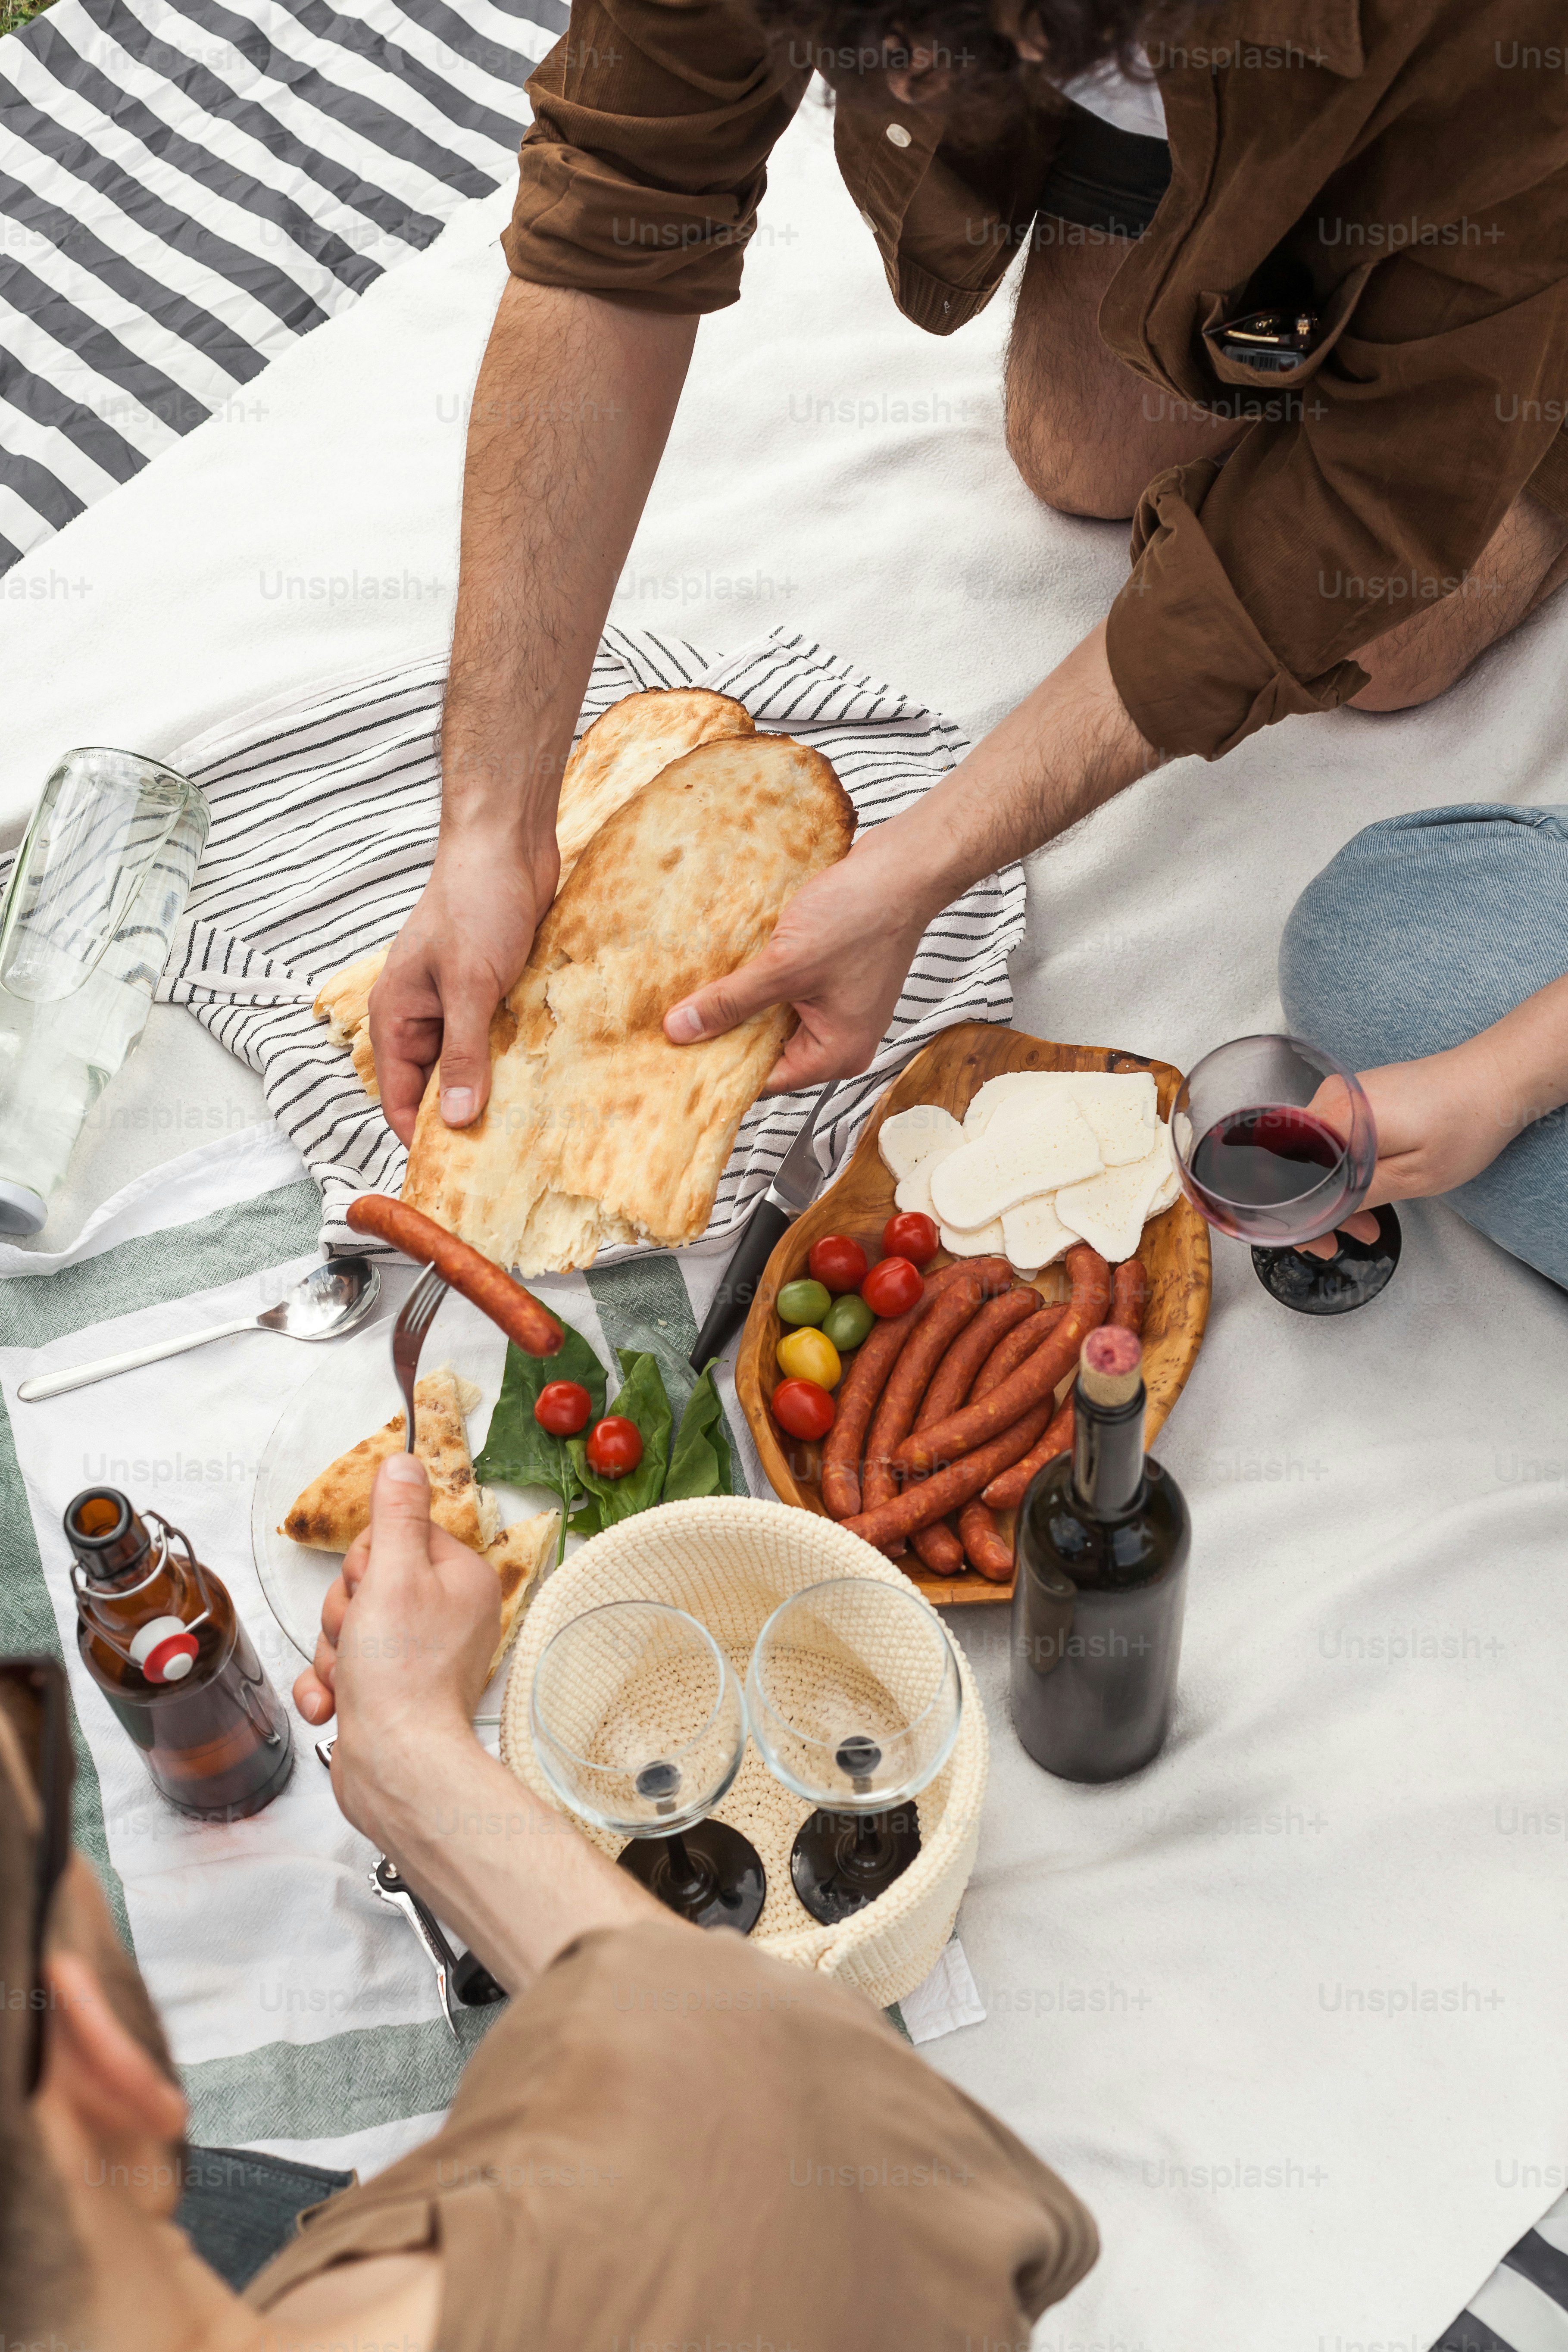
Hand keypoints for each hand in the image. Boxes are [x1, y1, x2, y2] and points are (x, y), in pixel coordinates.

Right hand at [292, 1456, 500, 1846]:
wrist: (397, 1768)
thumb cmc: (400, 1675)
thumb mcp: (394, 1574)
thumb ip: (396, 1515)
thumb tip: (403, 1463)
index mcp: (461, 1580)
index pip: (400, 1537)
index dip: (371, 1562)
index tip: (371, 1587)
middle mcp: (447, 1616)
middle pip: (370, 1581)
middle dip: (346, 1610)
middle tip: (359, 1635)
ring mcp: (418, 1657)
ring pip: (350, 1625)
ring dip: (334, 1650)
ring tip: (350, 1676)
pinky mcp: (389, 1692)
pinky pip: (343, 1669)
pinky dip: (329, 1686)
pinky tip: (334, 1704)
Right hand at [369, 828, 558, 1145]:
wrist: (508, 844)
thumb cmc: (476, 902)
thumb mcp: (468, 985)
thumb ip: (462, 1053)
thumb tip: (454, 1120)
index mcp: (397, 1016)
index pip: (397, 1099)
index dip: (421, 1139)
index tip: (454, 1178)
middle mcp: (423, 1017)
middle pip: (436, 1089)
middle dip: (464, 1120)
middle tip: (504, 1162)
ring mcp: (459, 1005)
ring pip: (472, 1067)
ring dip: (496, 1091)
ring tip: (529, 1133)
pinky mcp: (494, 994)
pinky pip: (500, 1042)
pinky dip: (517, 1061)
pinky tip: (546, 1085)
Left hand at [661, 845, 928, 1091]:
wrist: (901, 869)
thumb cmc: (859, 918)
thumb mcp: (785, 965)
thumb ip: (731, 1001)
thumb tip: (679, 1030)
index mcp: (837, 1054)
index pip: (763, 1081)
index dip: (718, 1069)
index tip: (674, 1057)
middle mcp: (840, 1041)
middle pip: (766, 1053)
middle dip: (724, 1036)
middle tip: (673, 1025)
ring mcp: (837, 1011)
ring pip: (771, 1021)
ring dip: (739, 1005)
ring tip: (693, 996)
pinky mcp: (831, 982)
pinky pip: (783, 994)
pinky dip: (758, 984)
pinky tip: (728, 970)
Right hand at [1296, 1046, 1513, 1256]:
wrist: (1495, 1077)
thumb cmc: (1465, 1122)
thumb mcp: (1414, 1177)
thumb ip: (1359, 1194)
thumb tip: (1318, 1211)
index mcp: (1337, 1116)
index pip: (1286, 1170)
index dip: (1292, 1213)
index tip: (1316, 1241)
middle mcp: (1331, 1097)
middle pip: (1298, 1162)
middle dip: (1313, 1208)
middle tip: (1336, 1243)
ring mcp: (1344, 1093)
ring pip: (1317, 1153)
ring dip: (1332, 1190)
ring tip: (1363, 1224)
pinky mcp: (1358, 1095)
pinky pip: (1335, 1138)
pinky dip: (1344, 1168)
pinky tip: (1367, 1189)